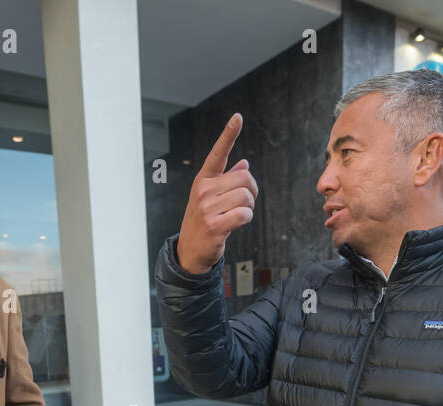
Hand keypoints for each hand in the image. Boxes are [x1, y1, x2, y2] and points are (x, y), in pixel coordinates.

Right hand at [176, 113, 257, 274]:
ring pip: (246, 197)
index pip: (218, 153)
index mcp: (204, 179)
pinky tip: (236, 223)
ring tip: (237, 215)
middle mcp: (204, 189)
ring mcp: (207, 207)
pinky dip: (246, 219)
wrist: (190, 250)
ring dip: (249, 207)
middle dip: (252, 191)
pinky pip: (244, 214)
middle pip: (245, 178)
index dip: (228, 134)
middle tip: (245, 202)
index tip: (238, 117)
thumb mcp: (211, 198)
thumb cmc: (204, 221)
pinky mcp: (214, 225)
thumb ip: (227, 180)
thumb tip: (244, 164)